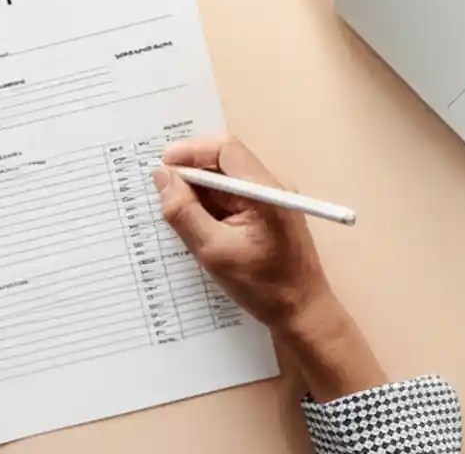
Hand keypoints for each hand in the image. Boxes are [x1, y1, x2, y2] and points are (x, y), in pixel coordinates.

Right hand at [155, 136, 385, 400]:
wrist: (302, 314)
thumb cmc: (263, 287)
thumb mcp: (214, 251)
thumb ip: (184, 212)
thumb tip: (162, 178)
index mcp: (265, 190)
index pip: (225, 150)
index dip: (190, 152)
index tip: (162, 166)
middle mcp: (271, 188)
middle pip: (224, 163)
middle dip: (190, 173)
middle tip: (161, 192)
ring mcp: (270, 201)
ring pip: (225, 183)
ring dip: (198, 193)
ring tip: (174, 214)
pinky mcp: (267, 216)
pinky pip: (232, 200)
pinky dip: (210, 207)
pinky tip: (194, 226)